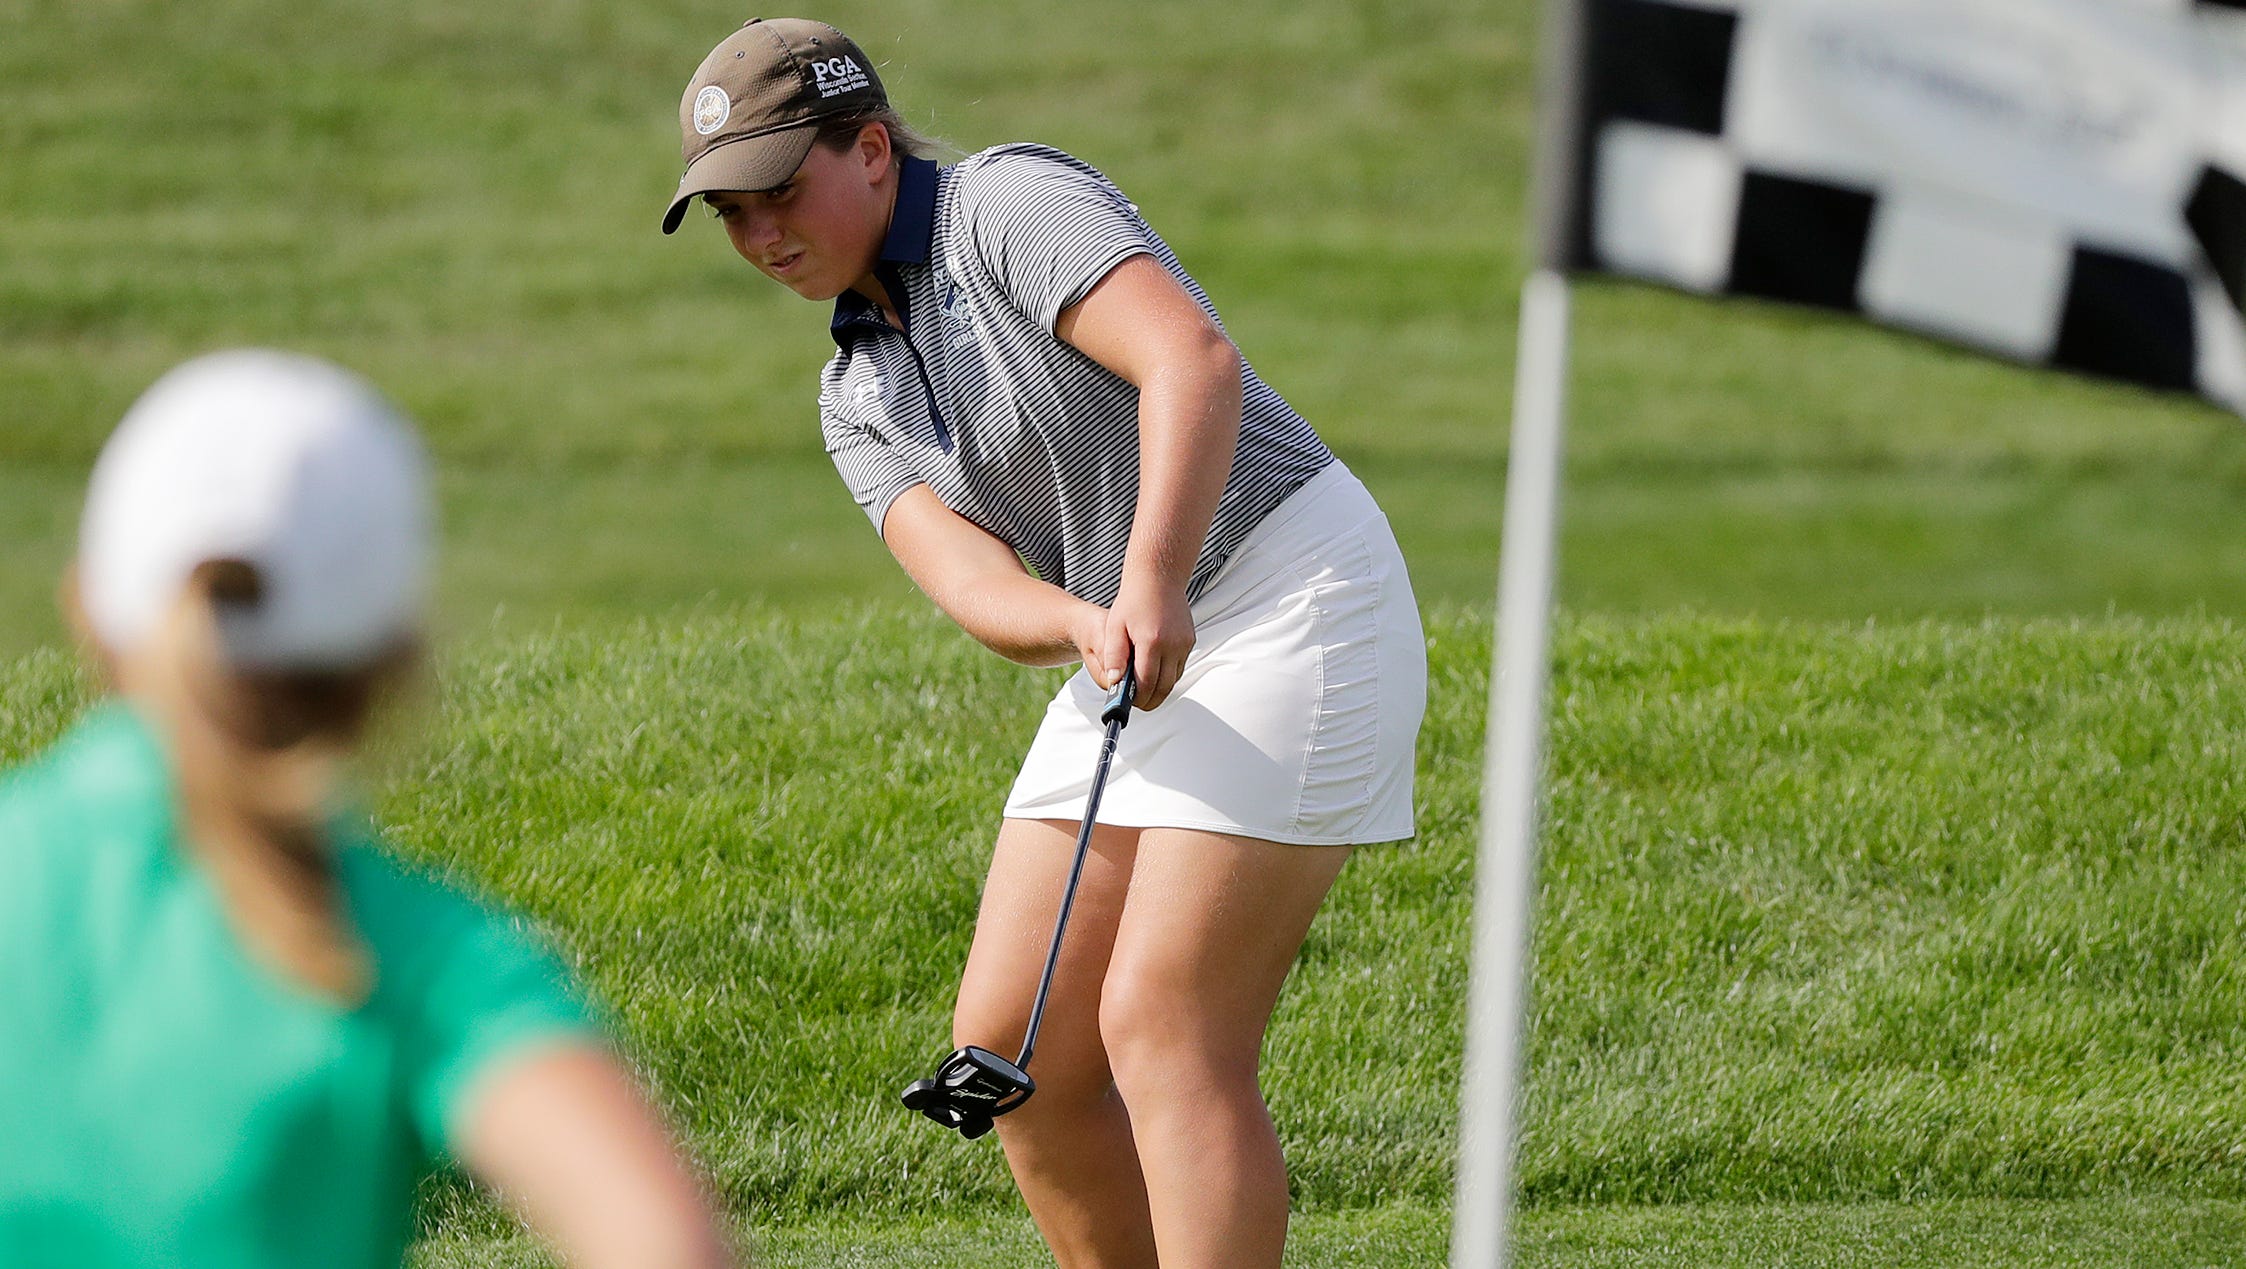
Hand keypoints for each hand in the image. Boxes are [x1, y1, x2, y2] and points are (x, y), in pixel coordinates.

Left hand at [1097, 577, 1194, 709]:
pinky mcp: (1190, 640)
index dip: (1137, 698)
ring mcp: (1184, 643)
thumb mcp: (1115, 626)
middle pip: (1164, 687)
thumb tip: (1114, 682)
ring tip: (1144, 690)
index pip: (1146, 683)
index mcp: (1151, 642)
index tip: (1128, 703)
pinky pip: (1179, 666)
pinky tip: (1155, 672)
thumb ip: (1113, 655)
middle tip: (1136, 703)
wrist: (1158, 578)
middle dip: (1150, 700)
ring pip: (1174, 679)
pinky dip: (1168, 675)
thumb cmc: (1132, 601)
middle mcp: (1172, 645)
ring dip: (1160, 688)